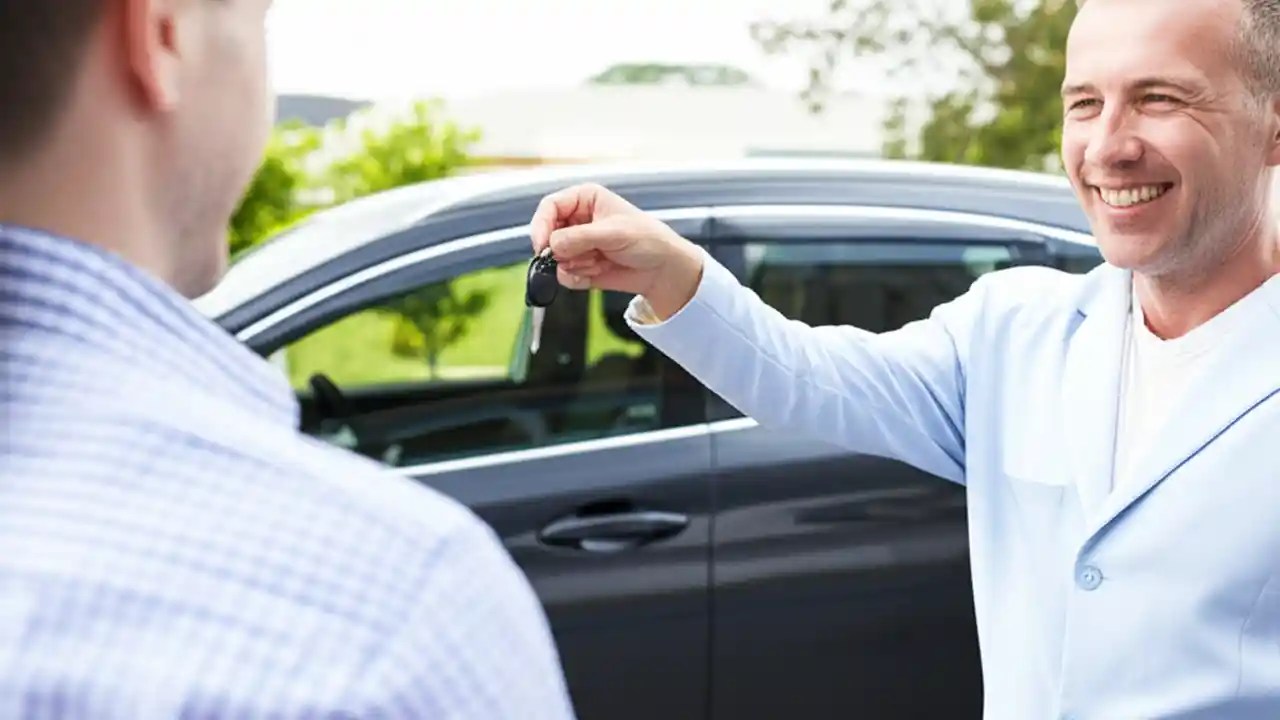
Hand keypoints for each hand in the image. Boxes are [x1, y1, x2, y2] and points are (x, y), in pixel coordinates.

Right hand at [529, 183, 702, 318]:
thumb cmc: (646, 240)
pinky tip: (599, 271)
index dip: (541, 225)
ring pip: (555, 257)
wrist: (662, 269)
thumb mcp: (614, 232)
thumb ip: (580, 237)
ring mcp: (576, 244)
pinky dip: (578, 277)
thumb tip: (552, 246)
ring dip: (576, 263)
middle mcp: (576, 220)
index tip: (542, 245)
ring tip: (601, 261)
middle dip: (562, 250)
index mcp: (584, 199)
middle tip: (583, 256)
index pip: (550, 207)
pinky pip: (564, 275)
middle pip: (547, 234)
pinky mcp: (579, 266)